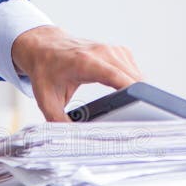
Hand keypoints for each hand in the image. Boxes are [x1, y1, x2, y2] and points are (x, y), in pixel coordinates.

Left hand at [11, 26, 141, 120]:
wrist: (43, 46)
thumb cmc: (45, 70)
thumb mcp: (47, 100)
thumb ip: (59, 121)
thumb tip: (72, 139)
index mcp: (86, 62)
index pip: (117, 77)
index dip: (132, 92)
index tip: (141, 109)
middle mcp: (102, 52)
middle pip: (134, 78)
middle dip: (138, 99)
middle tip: (134, 120)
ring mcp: (112, 50)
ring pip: (138, 75)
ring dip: (137, 92)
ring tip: (128, 108)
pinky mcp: (118, 51)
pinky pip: (134, 70)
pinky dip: (133, 83)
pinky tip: (124, 93)